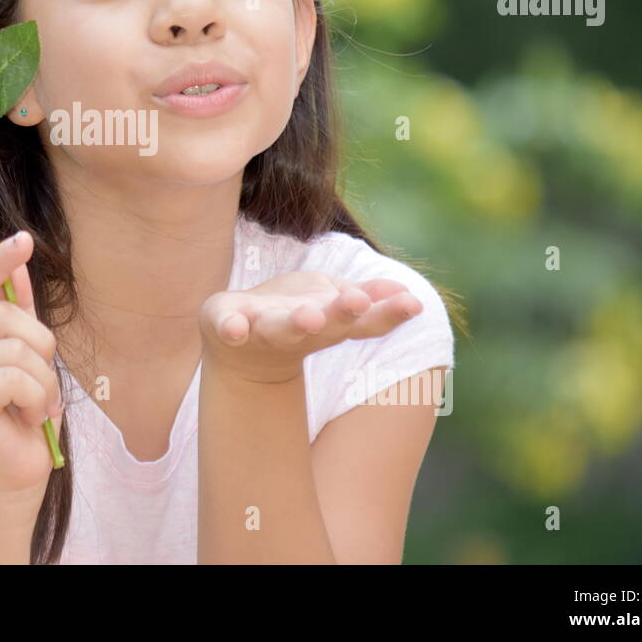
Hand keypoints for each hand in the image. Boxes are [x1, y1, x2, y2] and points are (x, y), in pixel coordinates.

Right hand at [0, 231, 62, 506]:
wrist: (13, 475)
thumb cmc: (22, 415)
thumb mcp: (30, 357)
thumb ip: (21, 314)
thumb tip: (20, 265)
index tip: (23, 239)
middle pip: (7, 315)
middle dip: (42, 348)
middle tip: (42, 383)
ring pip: (16, 348)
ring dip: (42, 381)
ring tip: (35, 405)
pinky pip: (14, 377)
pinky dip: (35, 398)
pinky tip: (27, 417)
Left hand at [199, 271, 423, 382]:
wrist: (238, 350)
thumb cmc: (293, 317)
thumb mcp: (331, 302)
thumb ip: (366, 297)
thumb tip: (405, 292)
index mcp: (330, 323)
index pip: (364, 321)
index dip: (388, 313)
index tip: (412, 303)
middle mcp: (301, 330)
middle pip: (327, 325)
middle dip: (341, 313)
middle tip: (356, 303)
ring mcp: (264, 329)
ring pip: (283, 328)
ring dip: (297, 323)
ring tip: (309, 317)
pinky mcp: (228, 324)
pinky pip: (229, 325)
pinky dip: (232, 327)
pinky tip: (235, 328)